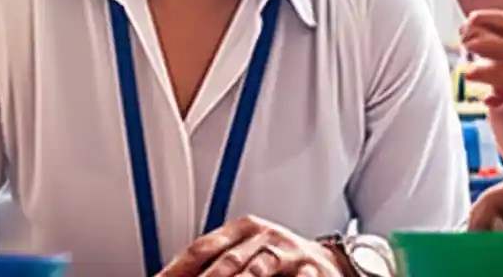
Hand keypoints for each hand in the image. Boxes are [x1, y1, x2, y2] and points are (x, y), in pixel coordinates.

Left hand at [157, 216, 344, 276]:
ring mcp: (288, 254)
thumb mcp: (247, 253)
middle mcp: (264, 237)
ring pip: (257, 271)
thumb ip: (214, 264)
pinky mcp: (313, 271)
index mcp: (243, 230)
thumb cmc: (280, 260)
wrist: (332, 263)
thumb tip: (170, 276)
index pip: (202, 248)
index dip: (176, 269)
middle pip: (226, 261)